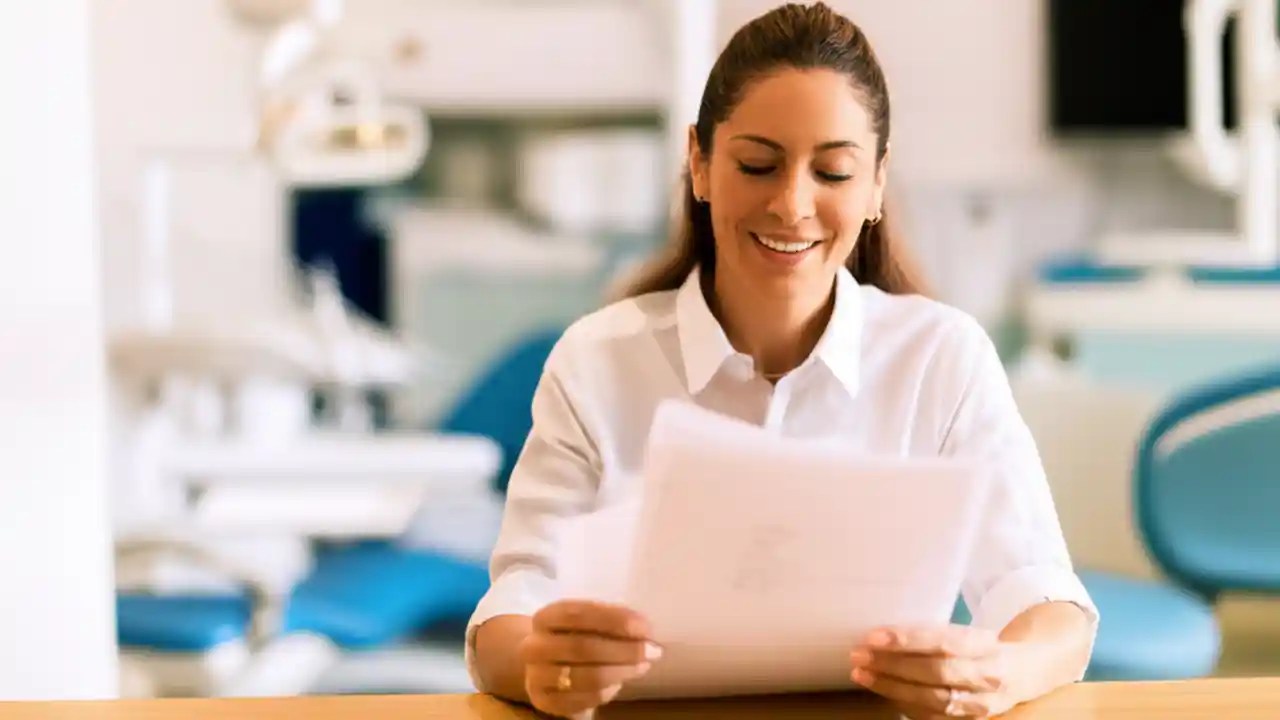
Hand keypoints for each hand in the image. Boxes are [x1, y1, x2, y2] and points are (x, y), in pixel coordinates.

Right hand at [520, 600, 662, 718]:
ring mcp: (536, 677)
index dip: (614, 620)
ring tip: (643, 666)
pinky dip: (609, 691)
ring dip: (622, 671)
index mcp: (545, 617)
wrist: (546, 666)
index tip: (645, 627)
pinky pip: (586, 699)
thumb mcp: (587, 622)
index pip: (579, 614)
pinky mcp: (545, 702)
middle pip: (583, 647)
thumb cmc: (574, 636)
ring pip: (587, 676)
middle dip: (624, 650)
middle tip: (652, 651)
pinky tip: (621, 681)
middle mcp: (533, 646)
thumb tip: (643, 628)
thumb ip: (611, 620)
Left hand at [850, 624, 1016, 718]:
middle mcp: (986, 675)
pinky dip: (905, 705)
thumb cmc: (985, 646)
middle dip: (893, 666)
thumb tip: (884, 632)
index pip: (943, 642)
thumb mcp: (968, 631)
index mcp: (984, 644)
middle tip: (859, 655)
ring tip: (863, 675)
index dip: (907, 640)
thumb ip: (934, 633)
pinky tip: (883, 692)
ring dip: (892, 688)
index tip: (874, 636)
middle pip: (935, 673)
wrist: (1026, 672)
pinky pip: (933, 716)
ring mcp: (981, 703)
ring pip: (932, 699)